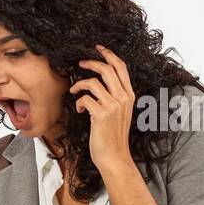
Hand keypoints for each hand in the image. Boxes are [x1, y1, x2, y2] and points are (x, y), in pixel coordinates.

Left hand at [70, 44, 135, 173]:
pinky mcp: (101, 114)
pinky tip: (79, 110)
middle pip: (107, 69)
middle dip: (91, 63)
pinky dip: (78, 102)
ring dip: (79, 85)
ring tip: (74, 91)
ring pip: (93, 82)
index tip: (98, 48)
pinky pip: (85, 98)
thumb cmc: (112, 135)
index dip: (109, 54)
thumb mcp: (119, 112)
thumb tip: (99, 84)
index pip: (121, 67)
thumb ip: (114, 97)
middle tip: (80, 63)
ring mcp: (113, 106)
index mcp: (129, 95)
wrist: (114, 156)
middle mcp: (123, 97)